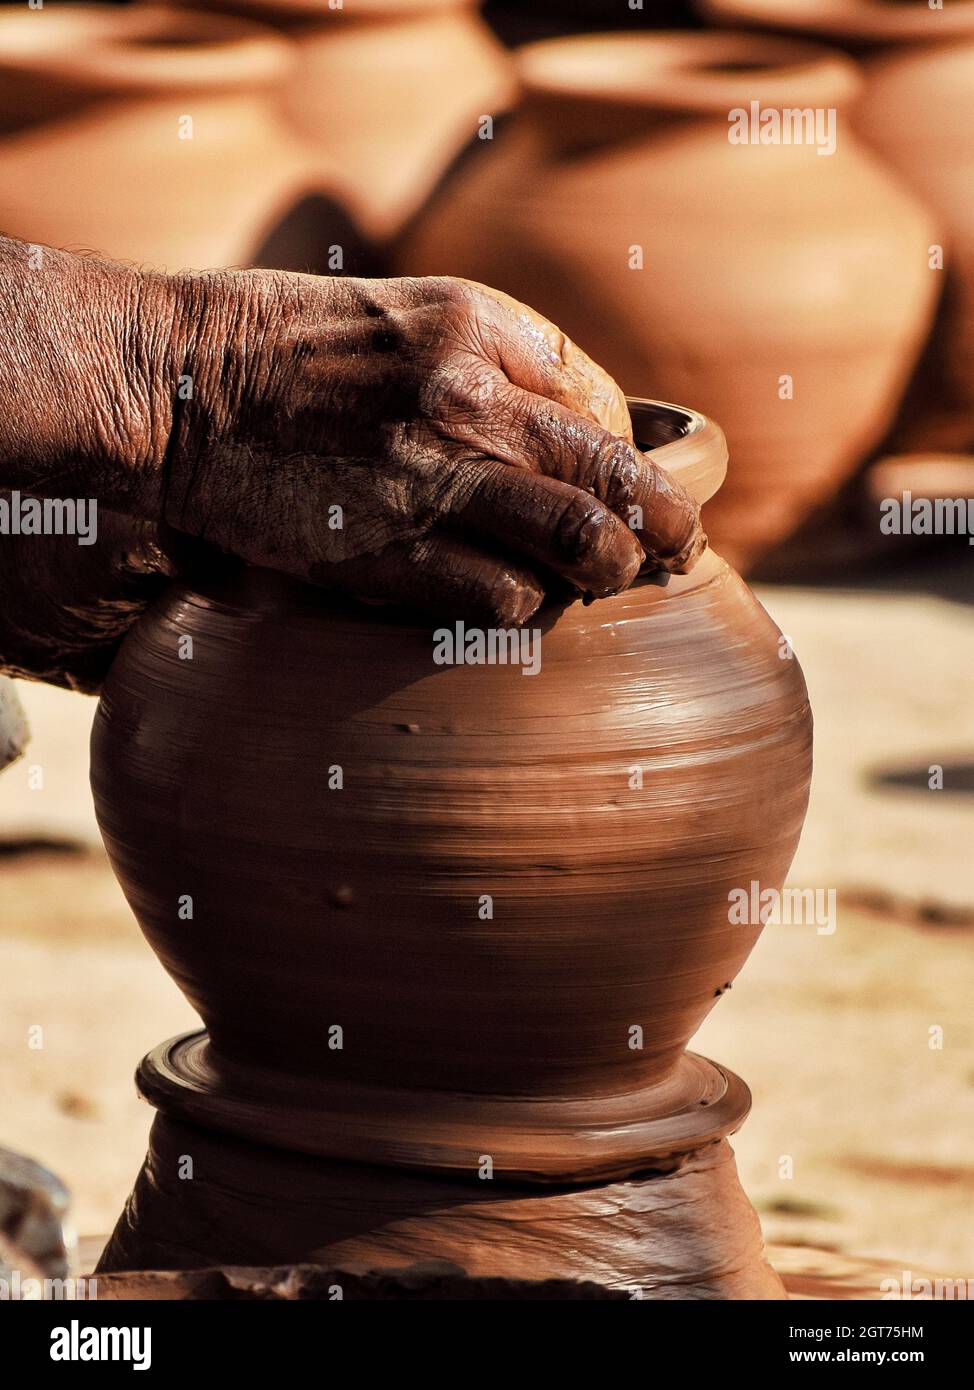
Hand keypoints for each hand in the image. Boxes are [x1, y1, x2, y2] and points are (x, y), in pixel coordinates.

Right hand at [162, 273, 704, 623]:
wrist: (178, 387)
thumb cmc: (289, 349)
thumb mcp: (407, 314)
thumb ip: (495, 362)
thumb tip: (578, 427)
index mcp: (481, 328)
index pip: (604, 407)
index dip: (639, 461)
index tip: (646, 495)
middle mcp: (470, 398)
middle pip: (614, 474)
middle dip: (666, 523)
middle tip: (682, 552)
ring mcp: (431, 475)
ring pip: (580, 540)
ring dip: (612, 571)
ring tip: (614, 583)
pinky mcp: (387, 548)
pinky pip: (501, 595)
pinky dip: (522, 606)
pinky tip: (515, 603)